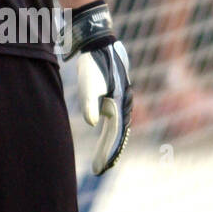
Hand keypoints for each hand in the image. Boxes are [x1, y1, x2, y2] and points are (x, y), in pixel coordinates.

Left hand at [62, 0, 131, 173]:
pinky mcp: (113, 96)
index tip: (101, 168)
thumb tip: (91, 122)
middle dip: (109, 152)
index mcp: (120, 103)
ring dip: (109, 144)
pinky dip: (109, 132)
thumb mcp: (89, 83)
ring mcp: (120, 100)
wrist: (97, 42)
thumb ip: (90, 102)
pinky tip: (103, 139)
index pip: (116, 135)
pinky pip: (113, 120)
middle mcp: (123, 104)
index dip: (108, 153)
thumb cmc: (92, 63)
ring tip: (101, 160)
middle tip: (99, 169)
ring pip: (117, 128)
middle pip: (118, 134)